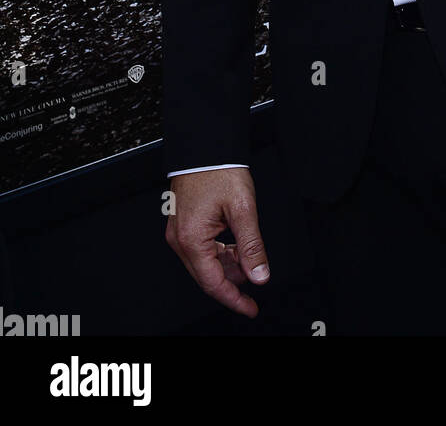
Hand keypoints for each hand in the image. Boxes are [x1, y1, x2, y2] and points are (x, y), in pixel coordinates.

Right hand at [165, 168, 269, 316]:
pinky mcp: (183, 223)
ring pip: (205, 263)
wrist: (205, 145)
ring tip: (249, 265)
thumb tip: (259, 274)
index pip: (213, 283)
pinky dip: (219, 253)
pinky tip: (235, 250)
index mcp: (192, 239)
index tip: (251, 308)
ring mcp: (179, 231)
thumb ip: (252, 245)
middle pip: (207, 276)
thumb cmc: (219, 169)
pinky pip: (201, 249)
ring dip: (227, 267)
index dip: (234, 299)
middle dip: (232, 285)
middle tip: (255, 290)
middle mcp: (180, 239)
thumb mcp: (243, 209)